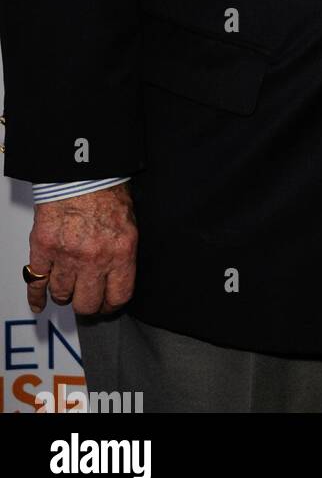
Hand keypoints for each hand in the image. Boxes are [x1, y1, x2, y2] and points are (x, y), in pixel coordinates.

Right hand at [26, 184, 137, 314]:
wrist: (82, 172)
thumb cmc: (108, 191)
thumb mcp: (129, 223)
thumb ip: (122, 253)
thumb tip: (118, 277)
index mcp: (121, 252)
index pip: (118, 296)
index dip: (112, 305)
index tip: (107, 305)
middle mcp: (94, 259)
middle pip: (87, 303)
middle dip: (87, 304)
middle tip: (86, 301)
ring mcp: (66, 256)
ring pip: (62, 294)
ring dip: (64, 294)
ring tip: (68, 288)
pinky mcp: (43, 249)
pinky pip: (36, 283)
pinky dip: (36, 296)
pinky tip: (39, 303)